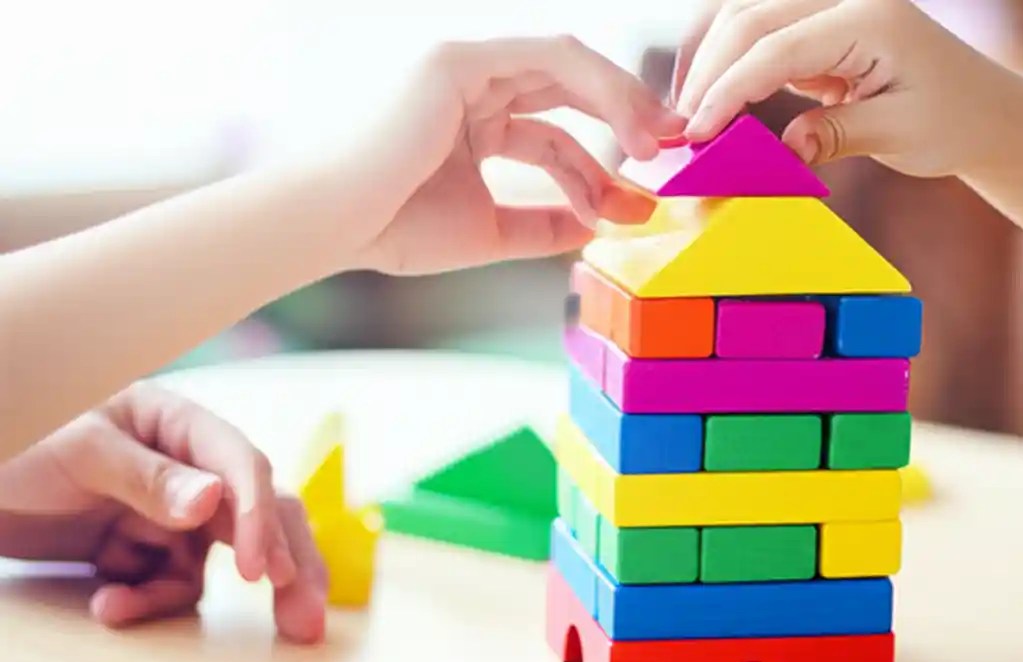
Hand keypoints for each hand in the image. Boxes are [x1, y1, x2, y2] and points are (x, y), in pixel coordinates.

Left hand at [0, 384, 326, 642]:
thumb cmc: (21, 438)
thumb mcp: (79, 451)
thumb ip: (148, 476)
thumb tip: (213, 501)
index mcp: (181, 424)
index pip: (242, 468)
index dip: (260, 519)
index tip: (261, 572)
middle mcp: (188, 467)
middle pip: (260, 517)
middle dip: (284, 568)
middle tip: (306, 618)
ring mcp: (169, 511)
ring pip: (213, 561)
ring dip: (174, 594)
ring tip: (121, 608)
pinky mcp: (145, 549)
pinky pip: (168, 584)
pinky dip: (142, 601)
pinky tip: (105, 604)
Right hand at [345, 36, 686, 275]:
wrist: (336, 227)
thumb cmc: (396, 229)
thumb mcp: (492, 232)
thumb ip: (546, 225)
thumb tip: (600, 224)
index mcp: (472, 124)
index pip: (556, 134)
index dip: (603, 165)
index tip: (644, 197)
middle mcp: (472, 89)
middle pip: (570, 90)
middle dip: (628, 120)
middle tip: (675, 153)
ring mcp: (465, 67)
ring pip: (568, 66)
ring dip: (623, 102)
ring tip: (660, 145)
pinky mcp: (461, 59)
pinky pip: (551, 57)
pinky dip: (599, 86)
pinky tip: (630, 129)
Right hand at [675, 0, 1021, 177]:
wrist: (987, 112)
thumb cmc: (956, 121)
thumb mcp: (900, 134)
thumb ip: (836, 136)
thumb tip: (781, 152)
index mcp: (871, 17)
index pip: (776, 45)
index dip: (729, 89)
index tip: (698, 134)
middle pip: (748, 17)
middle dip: (708, 72)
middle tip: (683, 130)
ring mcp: (832, 7)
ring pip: (744, 16)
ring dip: (710, 60)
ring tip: (692, 115)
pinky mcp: (821, 26)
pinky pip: (760, 34)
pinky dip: (731, 64)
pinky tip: (714, 101)